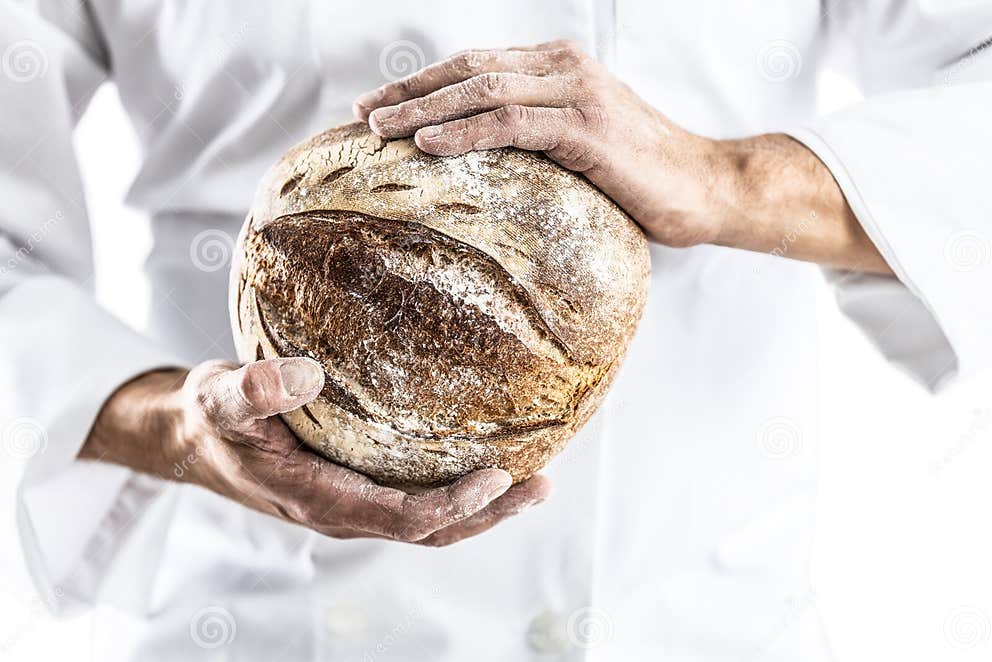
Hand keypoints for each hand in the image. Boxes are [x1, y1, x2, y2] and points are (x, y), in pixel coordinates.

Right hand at [82, 358, 549, 545]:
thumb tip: (305, 373)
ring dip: (482, 508)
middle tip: (540, 486)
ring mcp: (351, 504)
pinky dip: (456, 492)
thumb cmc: (210, 418)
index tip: (497, 477)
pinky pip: (415, 501)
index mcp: (319, 498)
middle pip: (431, 530)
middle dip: (488, 514)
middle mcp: (343, 511)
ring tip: (532, 482)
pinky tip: (483, 462)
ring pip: (429, 522)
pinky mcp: (355, 487)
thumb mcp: (221, 397)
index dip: (453, 504)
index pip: (402, 518)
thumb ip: (255, 389)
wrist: (192, 436)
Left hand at [354, 40, 890, 273]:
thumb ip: (538, 138)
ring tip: (378, 129)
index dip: (423, 83)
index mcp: (560, 68)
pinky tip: (427, 145)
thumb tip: (486, 165)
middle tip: (362, 114)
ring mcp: (577, 93)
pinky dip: (464, 131)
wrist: (708, 187)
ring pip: (482, 90)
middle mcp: (565, 68)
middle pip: (469, 70)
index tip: (381, 104)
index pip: (476, 66)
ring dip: (424, 110)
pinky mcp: (587, 128)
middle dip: (409, 91)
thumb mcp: (582, 147)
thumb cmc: (644, 176)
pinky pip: (511, 123)